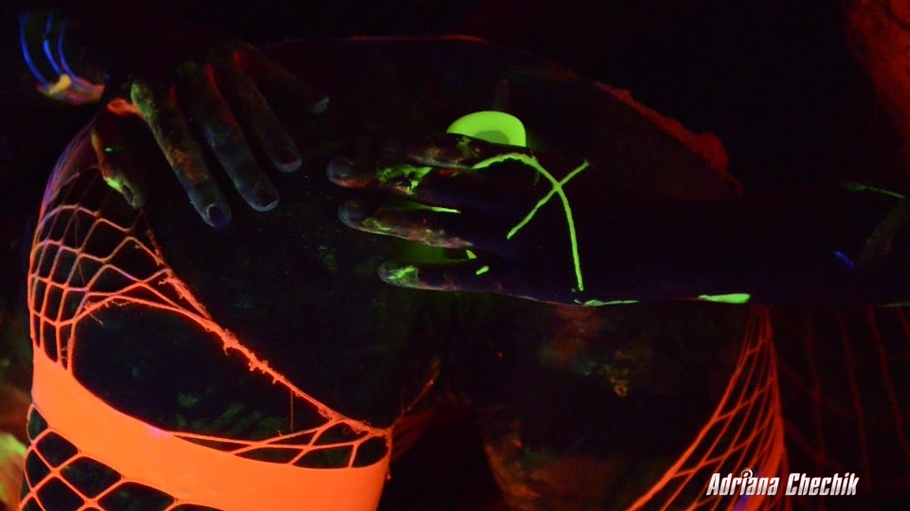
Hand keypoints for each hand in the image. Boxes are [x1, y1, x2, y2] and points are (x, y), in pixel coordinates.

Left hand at [91, 39, 326, 226]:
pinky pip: (271, 68)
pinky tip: (320, 106)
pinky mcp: (237, 47)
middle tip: (266, 203)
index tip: (219, 219)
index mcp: (150, 92)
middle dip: (243, 166)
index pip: (178, 143)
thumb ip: (114, 161)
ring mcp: (213, 57)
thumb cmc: (127, 92)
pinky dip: (296, 86)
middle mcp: (183, 72)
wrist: (132, 29)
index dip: (199, 182)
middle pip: (218, 125)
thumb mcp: (106, 122)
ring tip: (293, 166)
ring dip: (273, 132)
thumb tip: (139, 201)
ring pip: (248, 98)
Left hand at [327, 133, 607, 304]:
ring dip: (389, 221)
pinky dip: (422, 275)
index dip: (401, 144)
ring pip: (437, 227)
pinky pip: (461, 277)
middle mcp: (507, 196)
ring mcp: (511, 239)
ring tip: (348, 217)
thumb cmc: (606, 202)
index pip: (447, 147)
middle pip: (429, 183)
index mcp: (518, 164)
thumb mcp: (562, 165)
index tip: (364, 140)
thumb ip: (517, 148)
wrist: (650, 243)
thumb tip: (493, 109)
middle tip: (335, 173)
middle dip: (379, 177)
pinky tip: (388, 274)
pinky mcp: (519, 279)